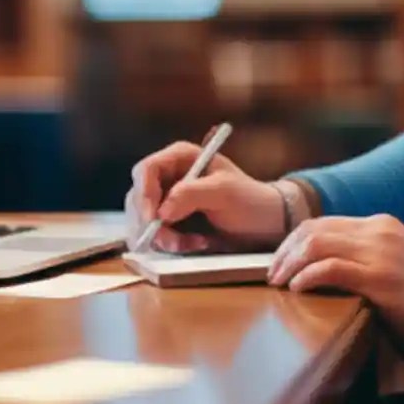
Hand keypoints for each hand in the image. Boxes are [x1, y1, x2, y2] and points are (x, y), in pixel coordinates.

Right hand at [125, 141, 285, 252]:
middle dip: (152, 223)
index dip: (144, 194)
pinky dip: (170, 245)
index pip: (145, 170)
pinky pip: (155, 236)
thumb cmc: (250, 200)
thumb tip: (162, 210)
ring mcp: (166, 200)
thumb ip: (191, 194)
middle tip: (174, 241)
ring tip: (194, 243)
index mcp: (179, 158)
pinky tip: (195, 244)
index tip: (154, 218)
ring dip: (163, 238)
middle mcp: (167, 177)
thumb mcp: (224, 192)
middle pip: (138, 198)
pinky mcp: (169, 223)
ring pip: (142, 221)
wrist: (265, 223)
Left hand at [267, 214, 403, 384]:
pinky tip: (296, 289)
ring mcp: (382, 253)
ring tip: (278, 282)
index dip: (296, 241)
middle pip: (314, 229)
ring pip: (316, 244)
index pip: (326, 223)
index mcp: (386, 227)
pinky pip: (330, 269)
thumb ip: (373, 262)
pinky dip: (306, 277)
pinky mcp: (381, 279)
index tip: (281, 262)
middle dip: (286, 250)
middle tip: (272, 273)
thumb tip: (333, 272)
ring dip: (290, 263)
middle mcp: (383, 232)